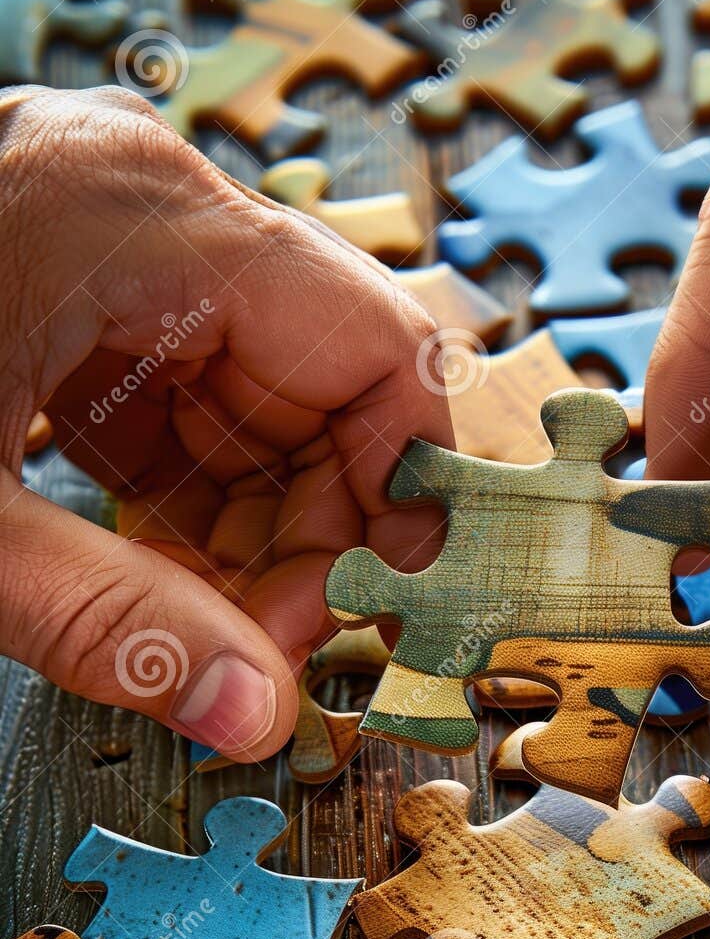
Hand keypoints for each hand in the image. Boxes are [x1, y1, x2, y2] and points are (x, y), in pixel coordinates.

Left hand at [0, 85, 451, 759]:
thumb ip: (117, 622)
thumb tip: (254, 718)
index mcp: (151, 227)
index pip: (378, 346)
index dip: (405, 486)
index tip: (378, 608)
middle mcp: (152, 220)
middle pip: (326, 385)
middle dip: (317, 530)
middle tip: (271, 648)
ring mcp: (112, 256)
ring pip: (261, 402)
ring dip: (252, 528)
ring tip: (209, 627)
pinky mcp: (75, 301)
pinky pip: (184, 405)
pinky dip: (186, 500)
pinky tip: (158, 575)